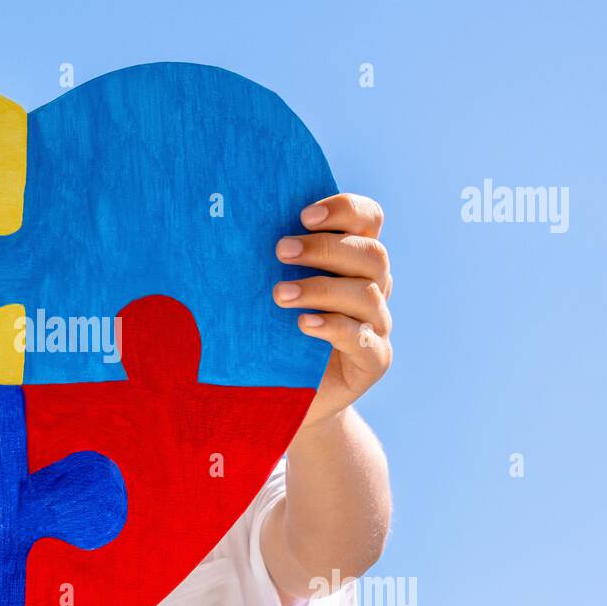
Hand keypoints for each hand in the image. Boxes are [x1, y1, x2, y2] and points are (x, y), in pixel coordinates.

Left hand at [273, 194, 391, 429]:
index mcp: (352, 259)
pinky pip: (364, 339)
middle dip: (325, 248)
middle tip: (281, 251)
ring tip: (279, 295)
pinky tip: (304, 324)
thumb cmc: (270, 333)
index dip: (344, 210)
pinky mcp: (373, 360)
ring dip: (320, 288)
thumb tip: (230, 227)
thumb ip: (267, 261)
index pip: (368, 219)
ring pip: (367, 294)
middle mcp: (371, 287)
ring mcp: (376, 325)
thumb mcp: (265, 292)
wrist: (283, 395)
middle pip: (371, 254)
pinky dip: (334, 327)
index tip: (303, 215)